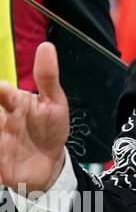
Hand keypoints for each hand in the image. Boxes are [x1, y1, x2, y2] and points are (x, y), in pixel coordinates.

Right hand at [0, 42, 69, 193]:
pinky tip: (2, 165)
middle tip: (2, 117)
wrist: (49, 163)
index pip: (1, 91)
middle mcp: (2, 120)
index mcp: (13, 103)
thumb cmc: (49, 129)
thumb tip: (46, 46)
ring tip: (3, 133)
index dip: (1, 89)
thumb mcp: (54, 103)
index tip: (3, 88)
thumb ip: (47, 77)